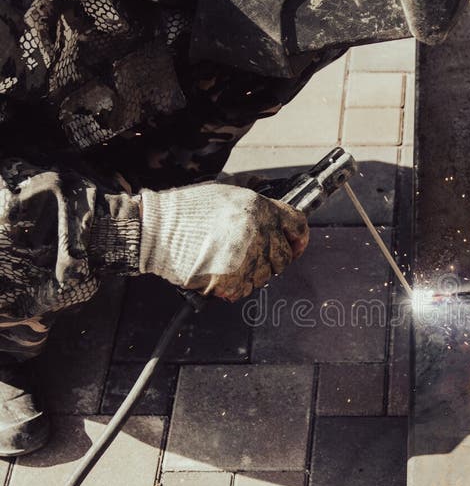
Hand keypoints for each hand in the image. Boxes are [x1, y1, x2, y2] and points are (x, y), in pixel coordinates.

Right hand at [138, 183, 308, 300]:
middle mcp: (258, 230)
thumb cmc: (184, 211)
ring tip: (227, 263)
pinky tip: (218, 274)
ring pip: (265, 277)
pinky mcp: (232, 277)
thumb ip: (255, 209)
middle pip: (284, 257)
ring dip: (250, 275)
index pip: (297, 225)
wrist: (154, 229)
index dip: (298, 239)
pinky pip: (244, 291)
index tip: (295, 246)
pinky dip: (233, 288)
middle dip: (271, 262)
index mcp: (259, 207)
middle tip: (251, 259)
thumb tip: (276, 222)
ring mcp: (246, 255)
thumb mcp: (227, 194)